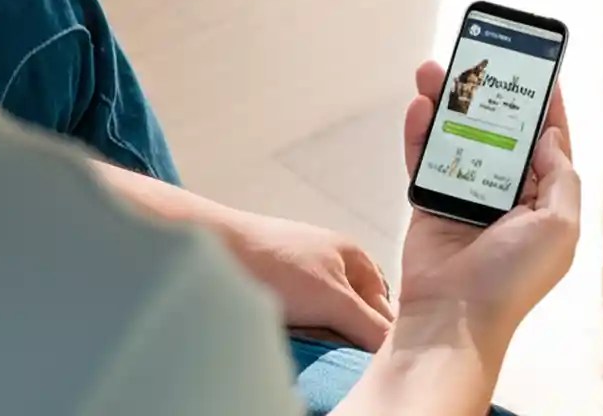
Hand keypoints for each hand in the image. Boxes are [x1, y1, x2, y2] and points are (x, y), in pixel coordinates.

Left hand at [222, 210, 394, 348]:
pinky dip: (296, 325)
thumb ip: (368, 324)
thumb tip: (388, 347)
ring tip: (302, 329)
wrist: (214, 250)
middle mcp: (331, 261)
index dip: (376, 328)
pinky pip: (299, 314)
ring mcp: (302, 272)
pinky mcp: (277, 284)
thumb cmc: (276, 265)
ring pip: (324, 316)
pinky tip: (286, 328)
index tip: (365, 351)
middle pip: (353, 311)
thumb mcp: (334, 300)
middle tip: (329, 339)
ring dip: (318, 330)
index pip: (382, 302)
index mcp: (354, 254)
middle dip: (343, 331)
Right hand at [398, 60, 580, 335]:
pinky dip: (420, 131)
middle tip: (478, 59)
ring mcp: (467, 197)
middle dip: (488, 94)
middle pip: (499, 131)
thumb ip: (560, 175)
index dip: (546, 105)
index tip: (540, 69)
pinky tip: (419, 105)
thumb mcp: (560, 224)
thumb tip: (550, 136)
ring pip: (459, 137)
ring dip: (448, 103)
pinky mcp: (431, 202)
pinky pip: (425, 158)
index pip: (549, 142)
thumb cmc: (511, 280)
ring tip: (435, 70)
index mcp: (545, 201)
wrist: (453, 318)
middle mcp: (509, 196)